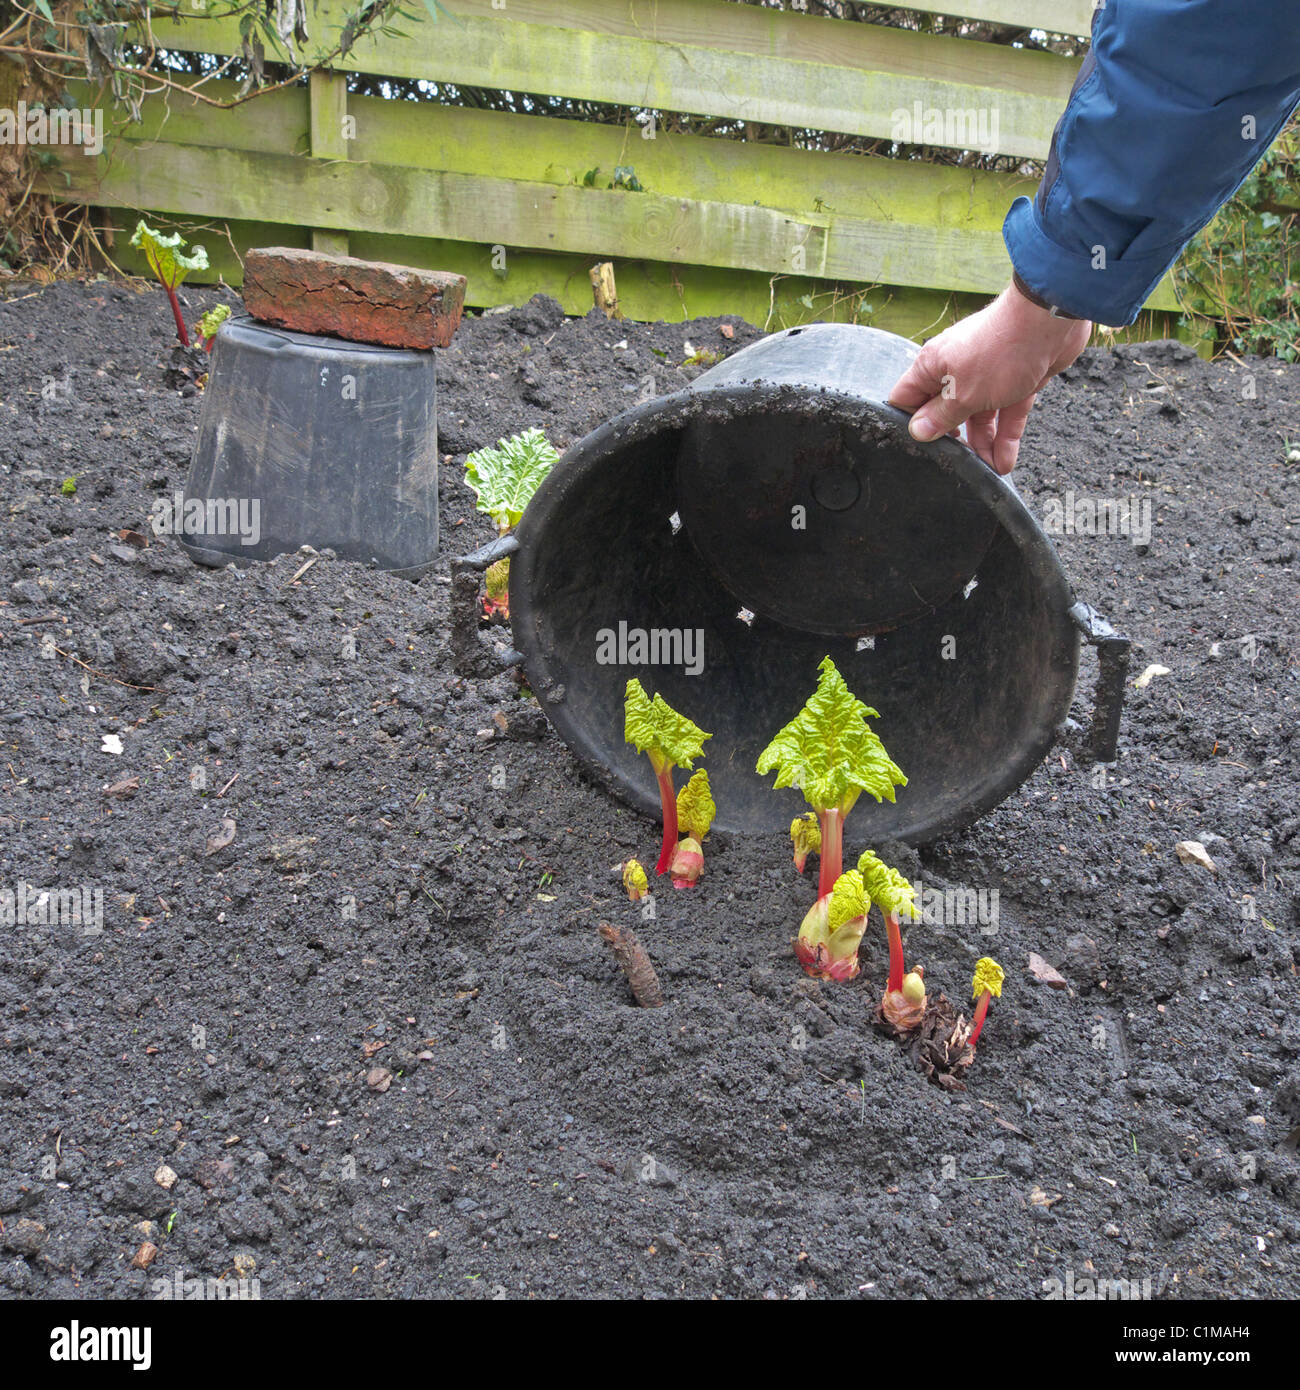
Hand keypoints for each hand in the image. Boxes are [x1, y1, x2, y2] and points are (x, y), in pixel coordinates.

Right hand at [887, 282, 1092, 474]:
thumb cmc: (1001, 349)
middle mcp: (956, 370)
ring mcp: (987, 375)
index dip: (909, 423)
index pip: (907, 398)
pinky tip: (1004, 462)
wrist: (1050, 320)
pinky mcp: (1015, 380)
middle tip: (953, 465)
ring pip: (978, 416)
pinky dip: (1005, 436)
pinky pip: (1005, 413)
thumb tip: (917, 431)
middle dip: (950, 439)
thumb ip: (941, 415)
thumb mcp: (964, 393)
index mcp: (933, 366)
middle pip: (945, 411)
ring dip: (982, 443)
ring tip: (986, 470)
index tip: (918, 448)